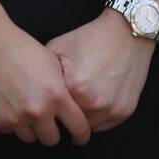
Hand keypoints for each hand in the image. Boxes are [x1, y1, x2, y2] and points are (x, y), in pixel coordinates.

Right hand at [0, 0, 91, 145]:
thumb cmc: (24, 49)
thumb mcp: (55, 65)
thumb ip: (65, 91)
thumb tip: (73, 109)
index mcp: (56, 96)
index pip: (78, 128)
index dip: (82, 133)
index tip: (81, 135)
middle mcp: (36, 112)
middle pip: (52, 140)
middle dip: (54, 131)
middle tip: (51, 121)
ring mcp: (14, 119)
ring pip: (30, 138)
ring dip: (33, 128)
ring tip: (29, 109)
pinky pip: (10, 131)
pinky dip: (14, 123)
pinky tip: (12, 104)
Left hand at [45, 11, 154, 132]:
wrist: (127, 32)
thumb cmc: (91, 38)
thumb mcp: (59, 48)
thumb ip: (42, 72)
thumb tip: (31, 92)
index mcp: (73, 89)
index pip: (53, 114)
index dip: (51, 108)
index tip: (50, 104)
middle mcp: (94, 103)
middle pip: (70, 123)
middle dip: (67, 115)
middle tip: (66, 103)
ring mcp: (111, 109)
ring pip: (89, 127)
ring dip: (84, 117)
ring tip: (83, 98)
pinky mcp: (125, 110)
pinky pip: (106, 124)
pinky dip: (100, 116)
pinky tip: (97, 99)